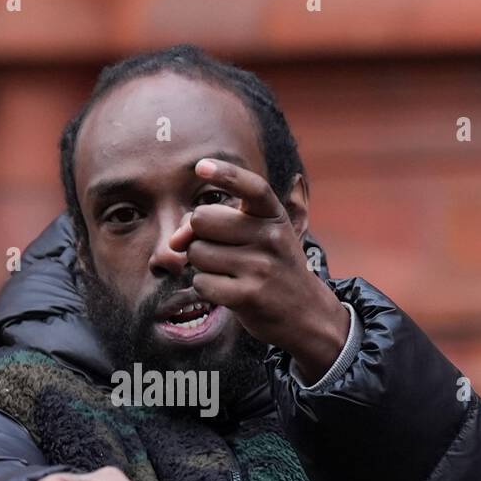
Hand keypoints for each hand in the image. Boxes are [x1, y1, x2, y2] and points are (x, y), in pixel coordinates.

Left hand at [170, 157, 348, 380]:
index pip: (252, 187)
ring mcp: (261, 267)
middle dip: (198, 236)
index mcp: (274, 216)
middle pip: (201, 220)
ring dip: (202, 265)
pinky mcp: (249, 295)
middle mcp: (271, 237)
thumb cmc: (271, 268)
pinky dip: (206, 287)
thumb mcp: (257, 237)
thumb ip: (214, 226)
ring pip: (197, 253)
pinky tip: (227, 289)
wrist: (305, 314)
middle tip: (219, 250)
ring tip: (228, 272)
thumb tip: (175, 241)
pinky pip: (202, 283)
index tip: (201, 166)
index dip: (225, 174)